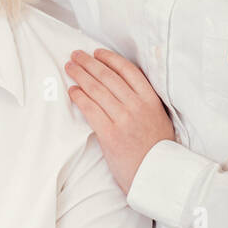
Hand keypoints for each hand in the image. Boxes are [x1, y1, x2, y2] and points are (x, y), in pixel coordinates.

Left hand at [64, 48, 175, 194]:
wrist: (156, 174)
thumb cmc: (156, 148)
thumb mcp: (158, 118)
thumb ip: (144, 101)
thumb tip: (122, 85)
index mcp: (151, 100)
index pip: (128, 70)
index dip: (110, 59)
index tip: (97, 53)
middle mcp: (137, 106)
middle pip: (108, 77)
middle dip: (89, 63)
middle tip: (76, 55)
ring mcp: (123, 119)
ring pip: (97, 90)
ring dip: (80, 75)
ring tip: (70, 67)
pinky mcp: (109, 133)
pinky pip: (90, 109)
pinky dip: (79, 97)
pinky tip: (72, 90)